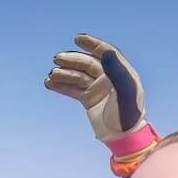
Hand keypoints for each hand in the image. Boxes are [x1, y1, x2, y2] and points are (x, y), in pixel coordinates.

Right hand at [45, 34, 150, 148]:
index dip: (92, 44)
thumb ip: (117, 72)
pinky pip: (73, 89)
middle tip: (57, 59)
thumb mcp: (125, 93)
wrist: (122, 139)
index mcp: (121, 73)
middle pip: (87, 63)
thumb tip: (106, 52)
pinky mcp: (88, 99)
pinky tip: (49, 83)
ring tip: (52, 75)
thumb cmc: (128, 117)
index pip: (106, 52)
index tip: (77, 39)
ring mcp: (98, 88)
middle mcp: (109, 78)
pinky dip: (61, 86)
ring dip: (64, 73)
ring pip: (78, 76)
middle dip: (72, 60)